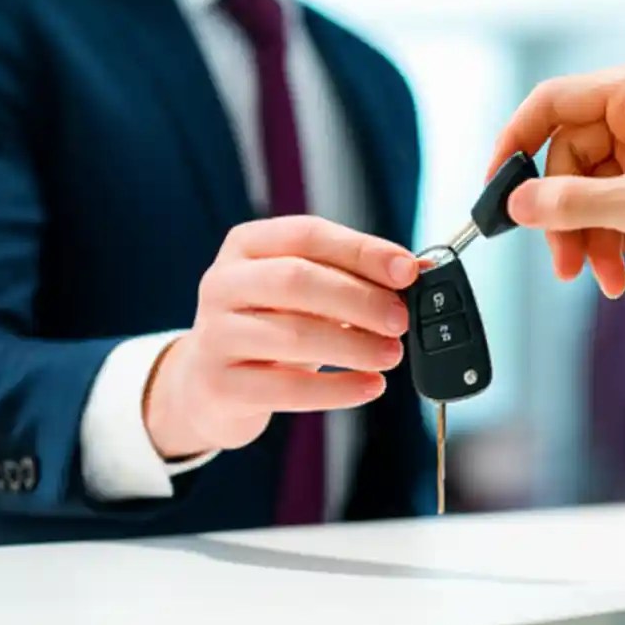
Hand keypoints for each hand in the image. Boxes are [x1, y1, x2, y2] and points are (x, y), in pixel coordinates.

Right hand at [144, 216, 418, 457]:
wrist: (208, 385)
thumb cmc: (270, 327)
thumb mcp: (303, 293)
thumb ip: (352, 277)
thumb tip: (416, 270)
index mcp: (246, 246)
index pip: (308, 235)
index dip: (362, 251)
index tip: (408, 270)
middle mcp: (222, 283)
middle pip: (296, 281)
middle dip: (359, 299)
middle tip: (401, 320)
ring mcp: (215, 335)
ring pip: (292, 335)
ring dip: (354, 345)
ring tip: (392, 354)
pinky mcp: (220, 385)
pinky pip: (287, 388)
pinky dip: (337, 389)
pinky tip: (370, 386)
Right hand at [488, 58, 624, 296]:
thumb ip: (568, 203)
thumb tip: (517, 203)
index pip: (552, 103)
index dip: (516, 145)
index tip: (497, 189)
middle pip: (569, 157)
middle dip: (564, 215)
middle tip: (563, 263)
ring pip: (590, 188)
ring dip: (588, 236)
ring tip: (600, 277)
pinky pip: (616, 203)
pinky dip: (611, 238)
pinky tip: (619, 272)